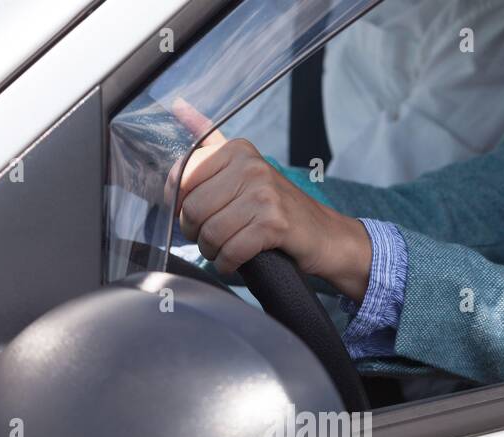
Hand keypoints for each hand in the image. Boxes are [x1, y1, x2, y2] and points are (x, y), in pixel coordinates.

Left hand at [172, 99, 370, 300]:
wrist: (325, 235)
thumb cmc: (278, 208)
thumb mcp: (245, 169)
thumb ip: (211, 142)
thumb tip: (178, 105)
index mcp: (237, 150)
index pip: (182, 177)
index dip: (179, 205)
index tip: (196, 215)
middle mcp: (251, 167)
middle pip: (192, 209)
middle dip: (195, 233)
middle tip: (211, 238)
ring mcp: (264, 195)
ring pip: (210, 233)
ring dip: (212, 251)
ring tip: (224, 250)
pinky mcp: (274, 224)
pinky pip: (231, 251)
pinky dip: (227, 264)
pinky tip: (234, 261)